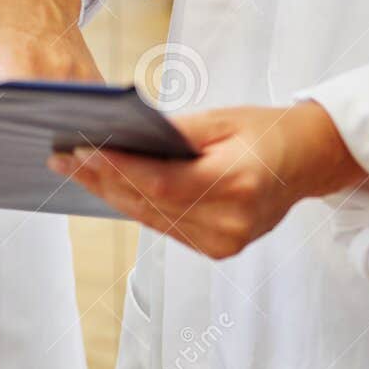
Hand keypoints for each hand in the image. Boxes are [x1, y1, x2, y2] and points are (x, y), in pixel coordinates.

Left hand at [48, 101, 366, 257]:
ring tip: (75, 169)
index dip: (115, 169)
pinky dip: (136, 204)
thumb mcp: (222, 119)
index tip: (78, 149)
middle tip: (61, 156)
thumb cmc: (267, 131)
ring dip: (111, 194)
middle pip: (149, 205)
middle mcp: (228, 224)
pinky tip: (109, 186)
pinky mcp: (217, 249)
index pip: (160, 183)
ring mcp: (223, 243)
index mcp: (235, 186)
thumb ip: (175, 132)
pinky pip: (165, 227)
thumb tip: (124, 136)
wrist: (307, 161)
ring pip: (151, 219)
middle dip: (101, 180)